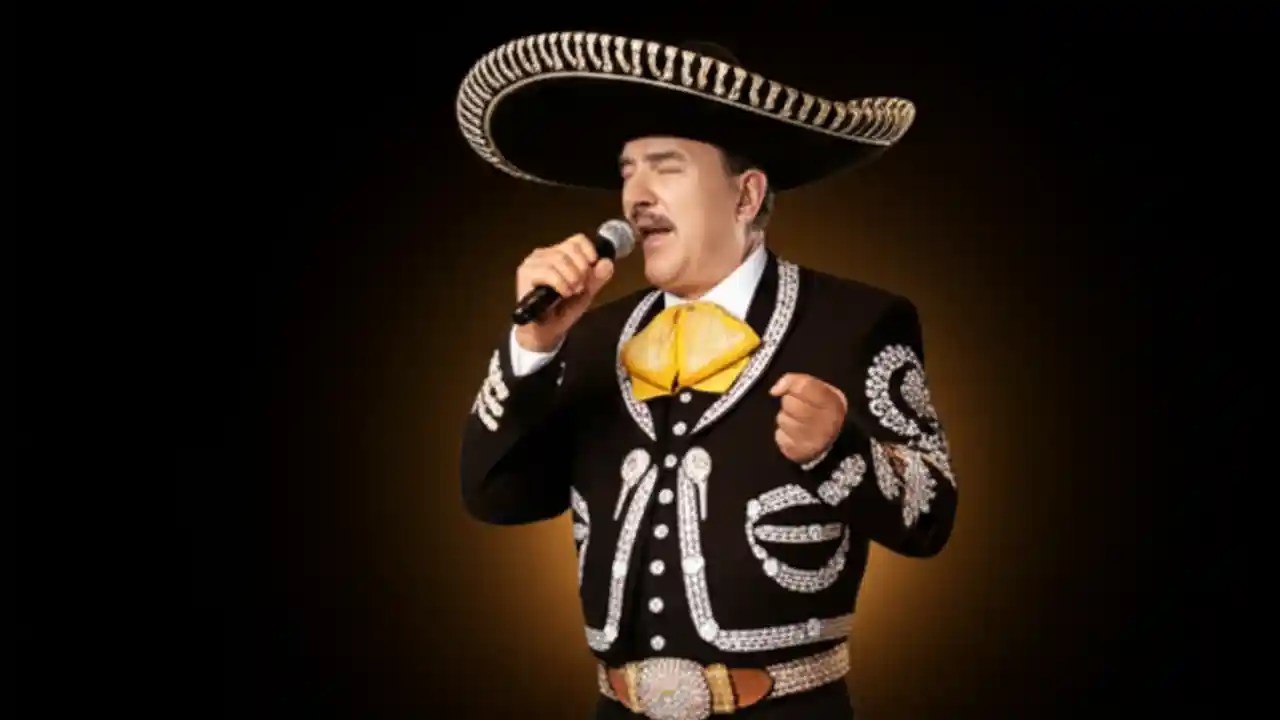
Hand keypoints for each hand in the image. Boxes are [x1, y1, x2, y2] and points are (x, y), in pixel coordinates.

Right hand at [514, 234, 614, 351]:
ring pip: (559, 258)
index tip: (592, 266)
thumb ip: (596, 278)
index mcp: (559, 254)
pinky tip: (563, 293)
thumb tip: (608, 262)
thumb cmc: (562, 310)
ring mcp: (533, 262)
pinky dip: (561, 283)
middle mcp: (544, 254)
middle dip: (581, 268)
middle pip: (570, 248)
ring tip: (572, 292)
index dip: (588, 251)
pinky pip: (548, 271)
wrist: (544, 331)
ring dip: (571, 277)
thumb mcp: (585, 294)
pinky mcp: (525, 273)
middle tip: (580, 286)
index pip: (577, 240)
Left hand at [769, 373, 847, 464]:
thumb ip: (797, 381)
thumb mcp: (820, 389)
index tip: (792, 390)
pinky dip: (783, 434)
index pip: (803, 386)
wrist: (835, 441)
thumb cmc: (822, 409)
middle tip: (798, 408)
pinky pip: (779, 436)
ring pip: (782, 419)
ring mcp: (812, 441)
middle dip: (789, 403)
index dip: (792, 385)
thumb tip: (774, 390)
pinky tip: (794, 435)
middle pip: (789, 403)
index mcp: (833, 403)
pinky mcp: (799, 453)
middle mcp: (825, 423)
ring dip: (785, 418)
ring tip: (797, 422)